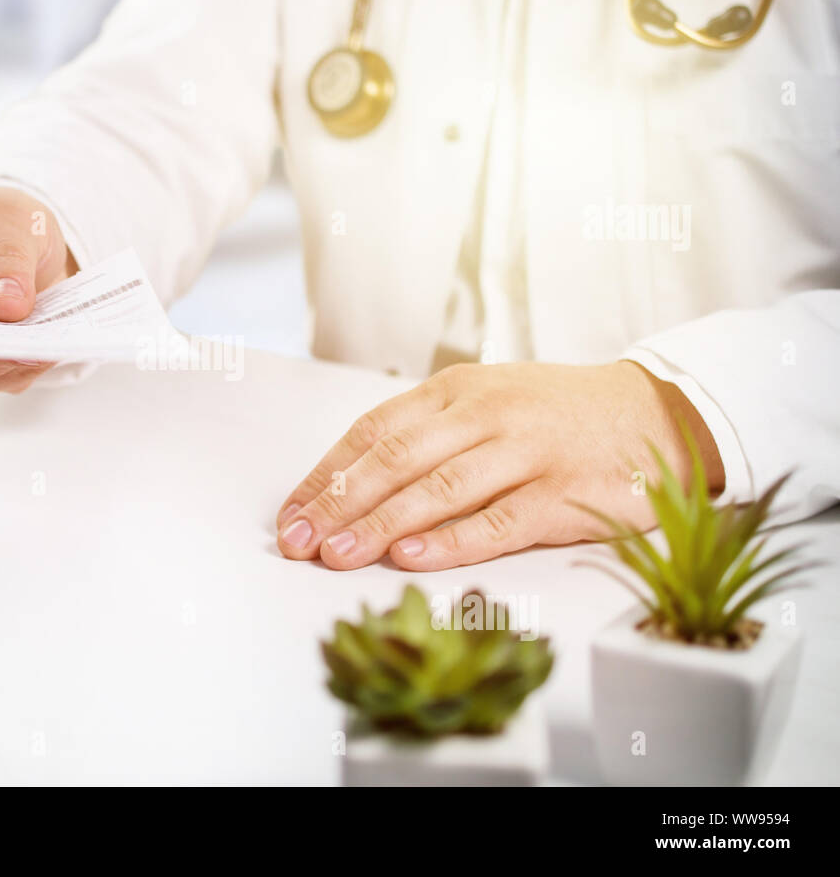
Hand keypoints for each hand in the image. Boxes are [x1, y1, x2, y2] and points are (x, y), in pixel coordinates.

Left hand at [275, 361, 725, 570]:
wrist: (656, 413)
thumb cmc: (553, 416)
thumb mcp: (485, 402)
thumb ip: (426, 435)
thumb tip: (349, 486)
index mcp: (455, 390)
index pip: (374, 431)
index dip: (328, 474)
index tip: (292, 513)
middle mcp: (485, 414)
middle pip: (396, 459)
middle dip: (340, 503)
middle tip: (299, 540)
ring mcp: (525, 453)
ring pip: (439, 490)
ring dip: (381, 525)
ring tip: (337, 555)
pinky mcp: (562, 494)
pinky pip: (498, 522)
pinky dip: (451, 542)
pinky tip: (410, 559)